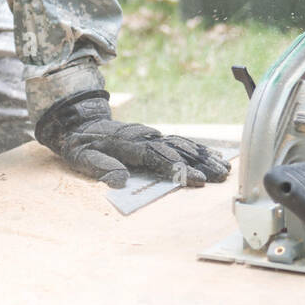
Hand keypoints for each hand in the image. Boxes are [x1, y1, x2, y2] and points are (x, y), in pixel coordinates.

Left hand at [36, 91, 230, 188]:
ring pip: (183, 145)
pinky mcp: (155, 138)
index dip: (179, 169)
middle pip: (177, 150)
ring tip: (224, 169)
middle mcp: (145, 137)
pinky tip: (213, 155)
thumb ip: (102, 168)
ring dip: (204, 157)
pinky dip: (198, 149)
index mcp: (129, 144)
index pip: (158, 156)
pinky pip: (180, 142)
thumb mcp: (82, 159)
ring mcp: (152, 136)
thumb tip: (120, 181)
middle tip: (220, 177)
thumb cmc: (81, 146)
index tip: (197, 180)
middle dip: (200, 164)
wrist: (80, 124)